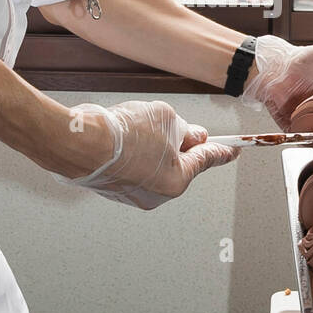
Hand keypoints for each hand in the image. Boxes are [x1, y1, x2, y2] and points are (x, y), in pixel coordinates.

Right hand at [52, 99, 238, 208]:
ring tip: (135, 127)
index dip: (221, 151)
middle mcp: (155, 194)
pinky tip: (120, 136)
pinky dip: (132, 151)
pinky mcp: (113, 188)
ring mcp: (132, 194)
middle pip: (178, 163)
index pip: (206, 160)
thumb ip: (184, 129)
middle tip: (171, 125)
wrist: (79, 142)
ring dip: (152, 146)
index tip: (233, 150)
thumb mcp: (165, 118)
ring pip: (153, 164)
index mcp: (176, 181)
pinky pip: (132, 166)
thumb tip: (191, 136)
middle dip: (178, 144)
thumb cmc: (123, 133)